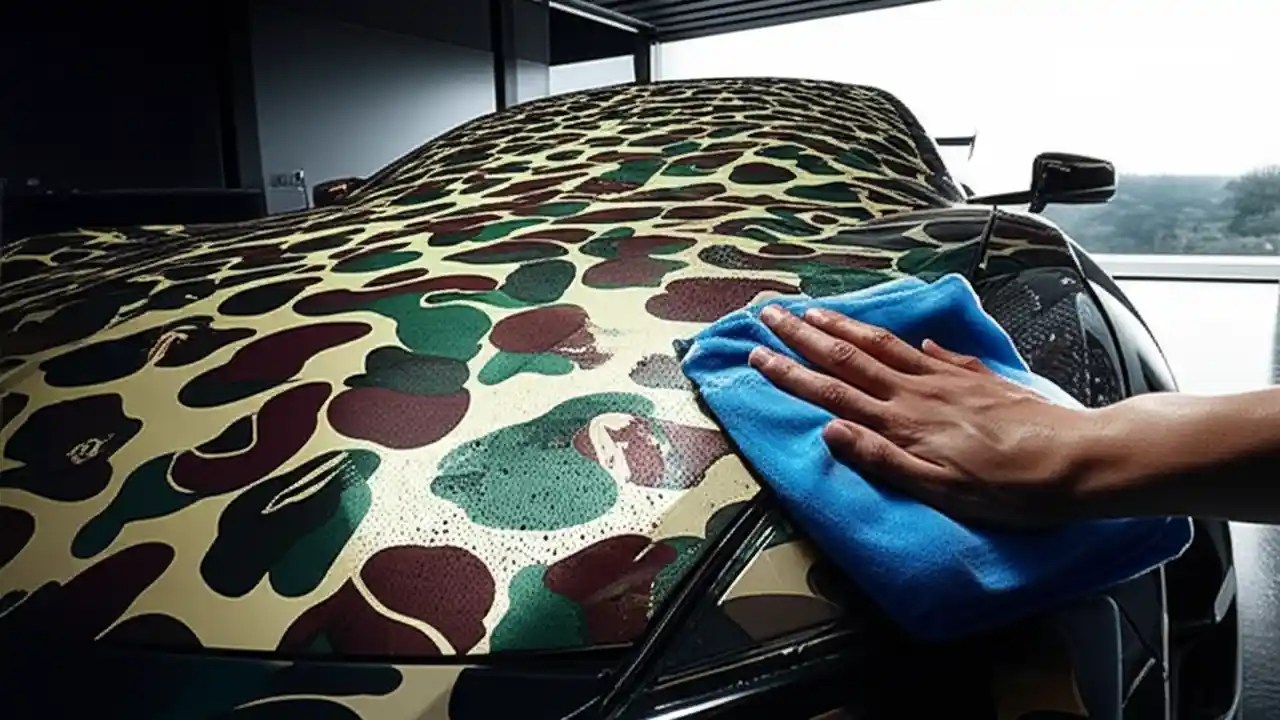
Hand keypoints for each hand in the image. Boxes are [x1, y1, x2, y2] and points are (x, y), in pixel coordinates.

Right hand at [748, 305, 1098, 525]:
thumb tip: (830, 432)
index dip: (790, 373)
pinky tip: (909, 335)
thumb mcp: (940, 490)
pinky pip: (933, 351)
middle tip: (769, 313)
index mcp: (903, 422)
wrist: (1077, 460)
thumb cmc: (1010, 489)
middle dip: (803, 334)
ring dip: (844, 325)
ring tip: (815, 309)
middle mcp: (918, 393)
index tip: (757, 354)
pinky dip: (911, 341)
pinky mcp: (976, 378)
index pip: (832, 391)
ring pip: (884, 345)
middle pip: (849, 356)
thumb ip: (883, 460)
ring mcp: (947, 380)